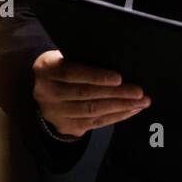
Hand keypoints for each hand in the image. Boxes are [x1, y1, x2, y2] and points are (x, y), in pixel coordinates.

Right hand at [32, 49, 149, 137]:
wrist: (41, 85)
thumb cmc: (62, 64)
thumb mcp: (64, 55)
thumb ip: (83, 58)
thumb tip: (118, 62)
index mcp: (46, 69)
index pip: (71, 73)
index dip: (96, 76)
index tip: (119, 78)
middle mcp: (46, 93)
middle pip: (85, 95)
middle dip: (116, 94)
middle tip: (139, 92)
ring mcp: (54, 113)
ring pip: (91, 112)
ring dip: (120, 107)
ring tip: (140, 102)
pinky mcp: (65, 127)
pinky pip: (94, 124)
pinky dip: (115, 117)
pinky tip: (130, 110)